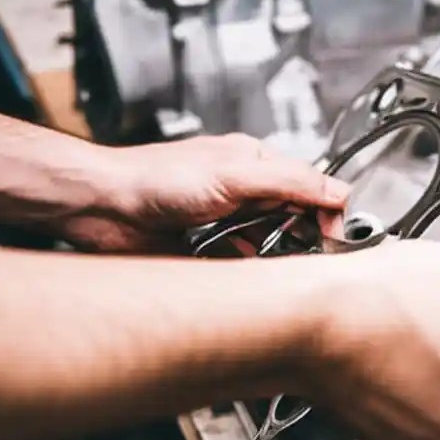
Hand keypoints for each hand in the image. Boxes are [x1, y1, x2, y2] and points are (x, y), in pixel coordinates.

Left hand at [63, 135, 349, 252]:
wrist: (102, 206)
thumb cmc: (154, 179)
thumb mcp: (234, 175)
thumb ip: (289, 183)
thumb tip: (337, 192)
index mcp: (252, 162)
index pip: (309, 185)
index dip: (327, 211)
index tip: (335, 238)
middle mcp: (242, 190)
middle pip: (294, 216)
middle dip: (307, 236)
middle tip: (314, 257)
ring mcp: (225, 220)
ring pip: (270, 242)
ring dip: (277, 255)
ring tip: (281, 267)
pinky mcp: (206, 249)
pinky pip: (241, 264)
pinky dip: (249, 272)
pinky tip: (250, 277)